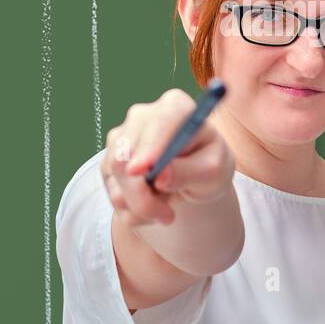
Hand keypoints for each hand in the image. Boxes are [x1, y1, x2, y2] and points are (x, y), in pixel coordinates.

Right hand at [100, 88, 234, 227]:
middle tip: (168, 216)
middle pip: (125, 155)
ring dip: (142, 206)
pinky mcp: (110, 161)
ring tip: (167, 205)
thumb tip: (160, 177)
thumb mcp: (214, 170)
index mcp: (175, 107)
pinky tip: (153, 203)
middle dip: (142, 194)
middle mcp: (142, 117)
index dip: (148, 146)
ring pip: (117, 180)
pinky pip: (114, 195)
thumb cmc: (209, 164)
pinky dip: (134, 211)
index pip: (158, 122)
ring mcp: (122, 138)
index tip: (142, 171)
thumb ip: (190, 171)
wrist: (196, 175)